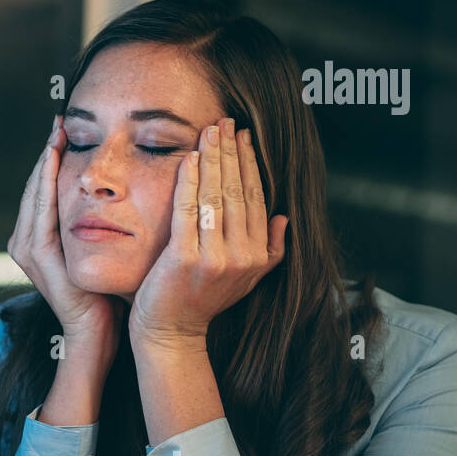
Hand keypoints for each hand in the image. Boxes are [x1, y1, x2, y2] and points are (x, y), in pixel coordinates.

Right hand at [8, 115, 124, 344]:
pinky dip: (45, 181)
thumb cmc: (103, 292)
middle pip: (34, 185)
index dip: (51, 158)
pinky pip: (41, 208)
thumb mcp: (94, 248)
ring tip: (55, 133)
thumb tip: (113, 188)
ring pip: (34, 192)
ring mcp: (27, 248)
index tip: (64, 129)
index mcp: (36, 238)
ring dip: (44, 160)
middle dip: (46, 152)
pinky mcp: (37, 255)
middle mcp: (24, 241)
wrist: (96, 332)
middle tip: (58, 121)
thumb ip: (93, 221)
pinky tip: (54, 160)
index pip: (42, 188)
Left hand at [127, 118, 287, 346]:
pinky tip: (191, 158)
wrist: (172, 333)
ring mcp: (215, 258)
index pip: (257, 199)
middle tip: (226, 122)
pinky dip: (190, 181)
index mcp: (259, 256)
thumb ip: (271, 250)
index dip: (250, 164)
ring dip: (214, 158)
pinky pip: (188, 210)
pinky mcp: (185, 258)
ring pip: (216, 196)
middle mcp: (242, 256)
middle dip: (232, 152)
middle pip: (238, 192)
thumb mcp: (248, 279)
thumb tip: (284, 218)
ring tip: (210, 130)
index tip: (243, 137)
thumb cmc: (203, 302)